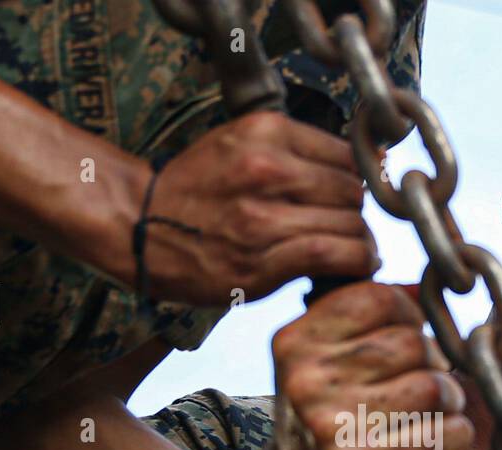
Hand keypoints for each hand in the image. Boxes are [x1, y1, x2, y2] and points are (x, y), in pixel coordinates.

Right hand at [134, 111, 378, 305]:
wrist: (139, 226)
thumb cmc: (193, 189)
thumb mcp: (239, 144)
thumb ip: (292, 151)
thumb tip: (357, 170)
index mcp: (265, 132)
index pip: (345, 155)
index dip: (355, 181)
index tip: (350, 198)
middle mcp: (268, 169)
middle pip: (351, 191)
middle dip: (357, 212)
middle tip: (350, 227)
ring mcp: (266, 217)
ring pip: (349, 224)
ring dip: (361, 241)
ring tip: (353, 249)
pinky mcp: (265, 260)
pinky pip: (335, 255)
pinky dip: (357, 262)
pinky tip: (357, 265)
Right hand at [270, 281, 472, 449]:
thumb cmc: (329, 418)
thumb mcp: (325, 360)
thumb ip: (367, 317)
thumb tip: (423, 284)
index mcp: (295, 342)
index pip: (379, 297)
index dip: (409, 317)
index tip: (405, 345)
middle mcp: (306, 379)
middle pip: (413, 343)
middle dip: (432, 365)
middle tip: (421, 390)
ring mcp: (331, 424)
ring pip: (435, 385)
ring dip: (448, 402)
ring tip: (427, 417)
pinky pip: (448, 431)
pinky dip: (454, 438)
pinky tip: (431, 446)